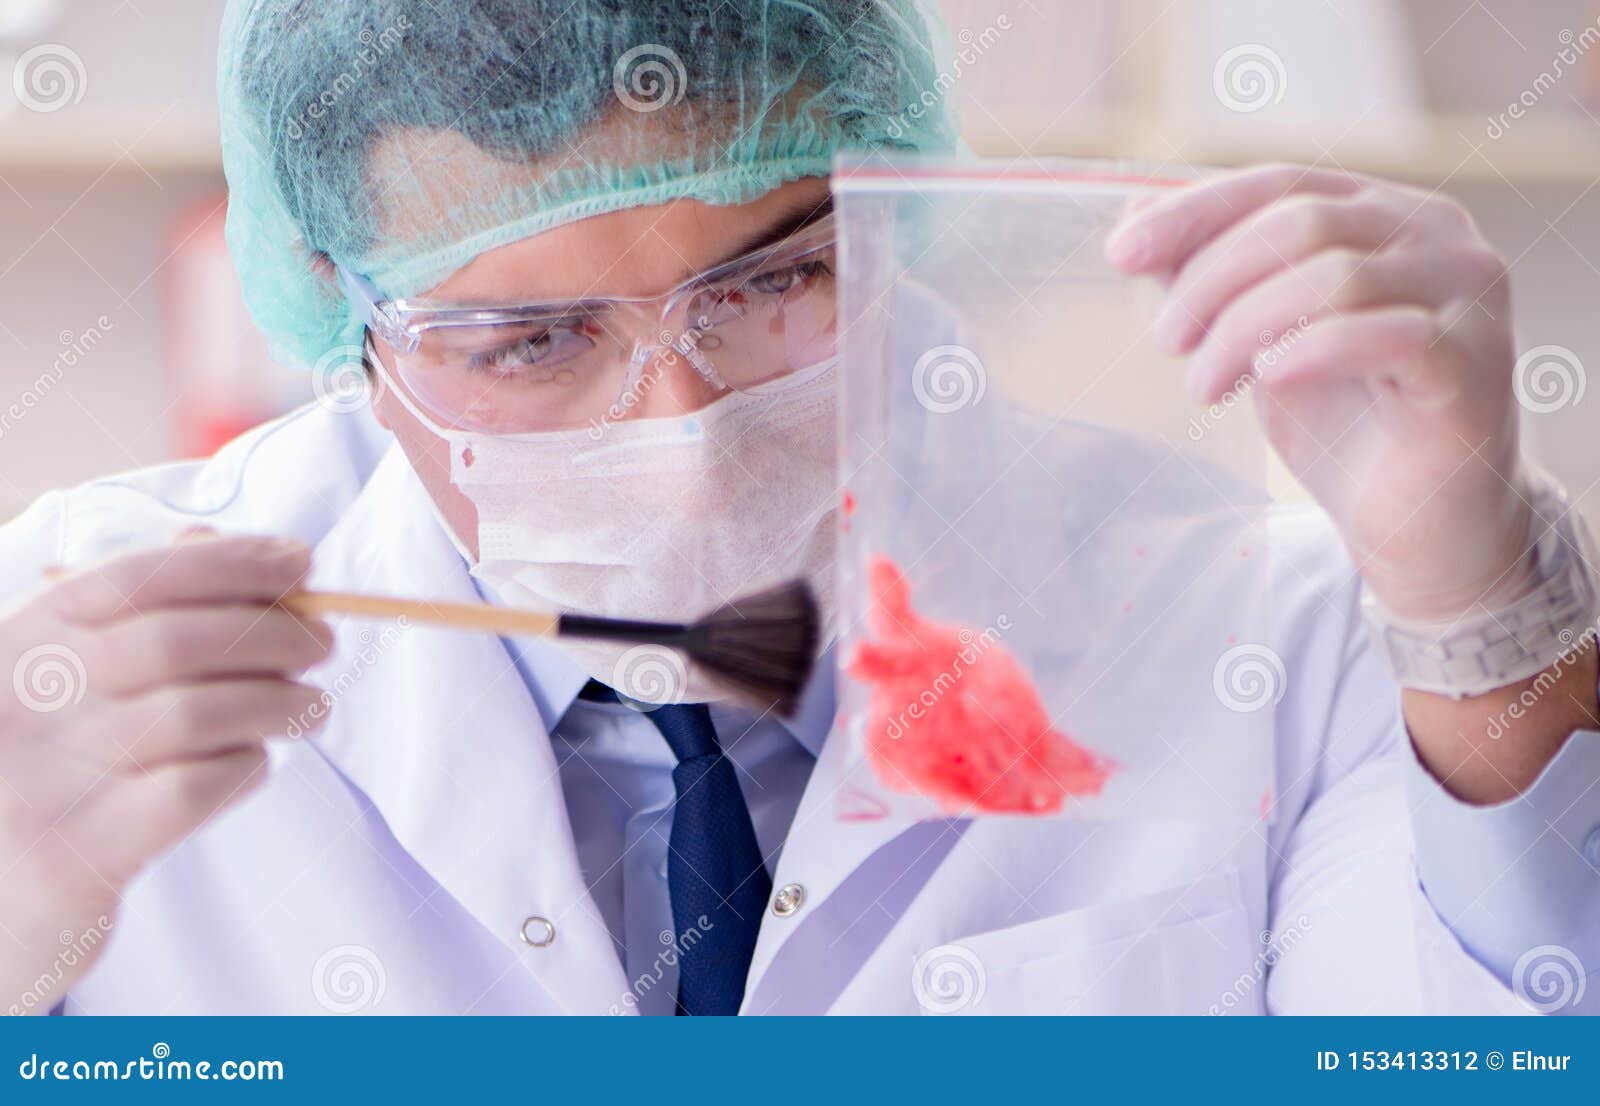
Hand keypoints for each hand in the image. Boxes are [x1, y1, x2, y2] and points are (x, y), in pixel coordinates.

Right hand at [0, 532, 331, 1011]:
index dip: (229, 563)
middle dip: (270, 632)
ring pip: (193, 715)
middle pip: (174, 641)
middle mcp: (22, 705)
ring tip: (310, 706)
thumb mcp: (68, 684)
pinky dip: (242, 769)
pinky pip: (188, 792)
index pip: (135, 578)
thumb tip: (210, 543)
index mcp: (21, 645)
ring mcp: (43, 782)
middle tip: (322, 641)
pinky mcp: (74, 857)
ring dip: (274, 701)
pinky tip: (253, 765)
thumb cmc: (49, 772)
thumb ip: (133, 612)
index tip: (300, 559)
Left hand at [1107, 164, 1529, 621]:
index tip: (1120, 254)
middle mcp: (1439, 236)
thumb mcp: (1261, 338)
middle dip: (1212, 280)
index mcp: (1387, 211)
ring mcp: (1468, 295)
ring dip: (1244, 329)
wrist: (1416, 523)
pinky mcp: (1475, 364)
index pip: (1281, 182)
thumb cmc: (1343, 423)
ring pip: (1336, 276)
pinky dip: (1314, 350)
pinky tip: (1269, 376)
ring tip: (1202, 385)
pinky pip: (1389, 336)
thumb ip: (1213, 276)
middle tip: (1167, 341)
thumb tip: (1131, 215)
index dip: (1195, 212)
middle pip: (1302, 222)